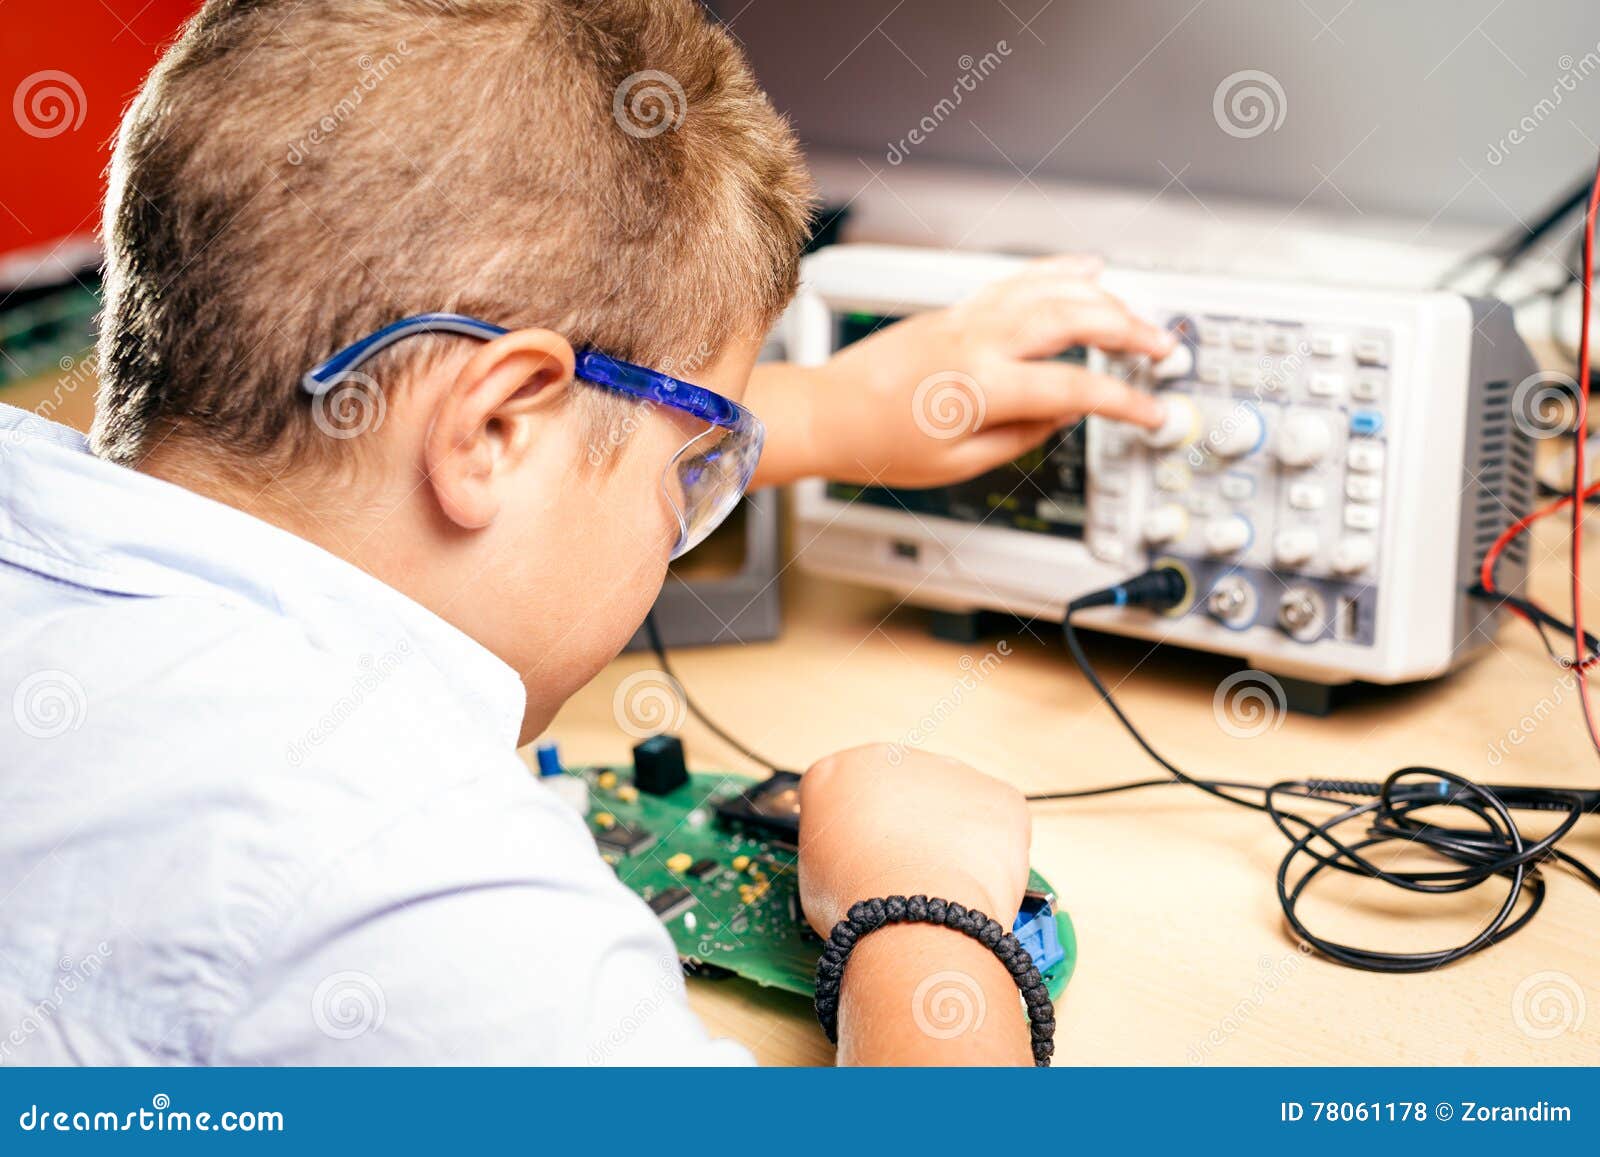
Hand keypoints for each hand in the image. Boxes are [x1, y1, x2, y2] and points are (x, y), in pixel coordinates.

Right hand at [797, 745, 1037, 1066]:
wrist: (915, 915)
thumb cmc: (857, 904)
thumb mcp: (812, 877)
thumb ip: (832, 849)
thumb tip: (848, 861)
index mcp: (836, 773)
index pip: (842, 795)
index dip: (853, 834)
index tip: (860, 860)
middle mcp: (892, 758)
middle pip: (900, 792)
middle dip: (904, 828)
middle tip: (905, 876)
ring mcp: (951, 772)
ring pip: (950, 805)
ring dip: (948, 836)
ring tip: (941, 885)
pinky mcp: (997, 795)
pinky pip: (995, 822)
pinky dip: (989, 851)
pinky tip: (974, 880)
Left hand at [807, 254, 1174, 487]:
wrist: (827, 413)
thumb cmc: (879, 444)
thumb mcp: (958, 464)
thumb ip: (1023, 435)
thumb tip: (1067, 412)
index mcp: (980, 388)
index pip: (1075, 386)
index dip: (1124, 400)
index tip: (1152, 412)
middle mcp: (977, 342)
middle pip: (1074, 318)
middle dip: (1129, 330)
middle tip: (1163, 347)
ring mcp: (967, 319)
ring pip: (1050, 290)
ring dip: (1104, 297)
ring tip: (1138, 314)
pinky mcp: (956, 310)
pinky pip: (1017, 281)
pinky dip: (1057, 273)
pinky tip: (1087, 270)